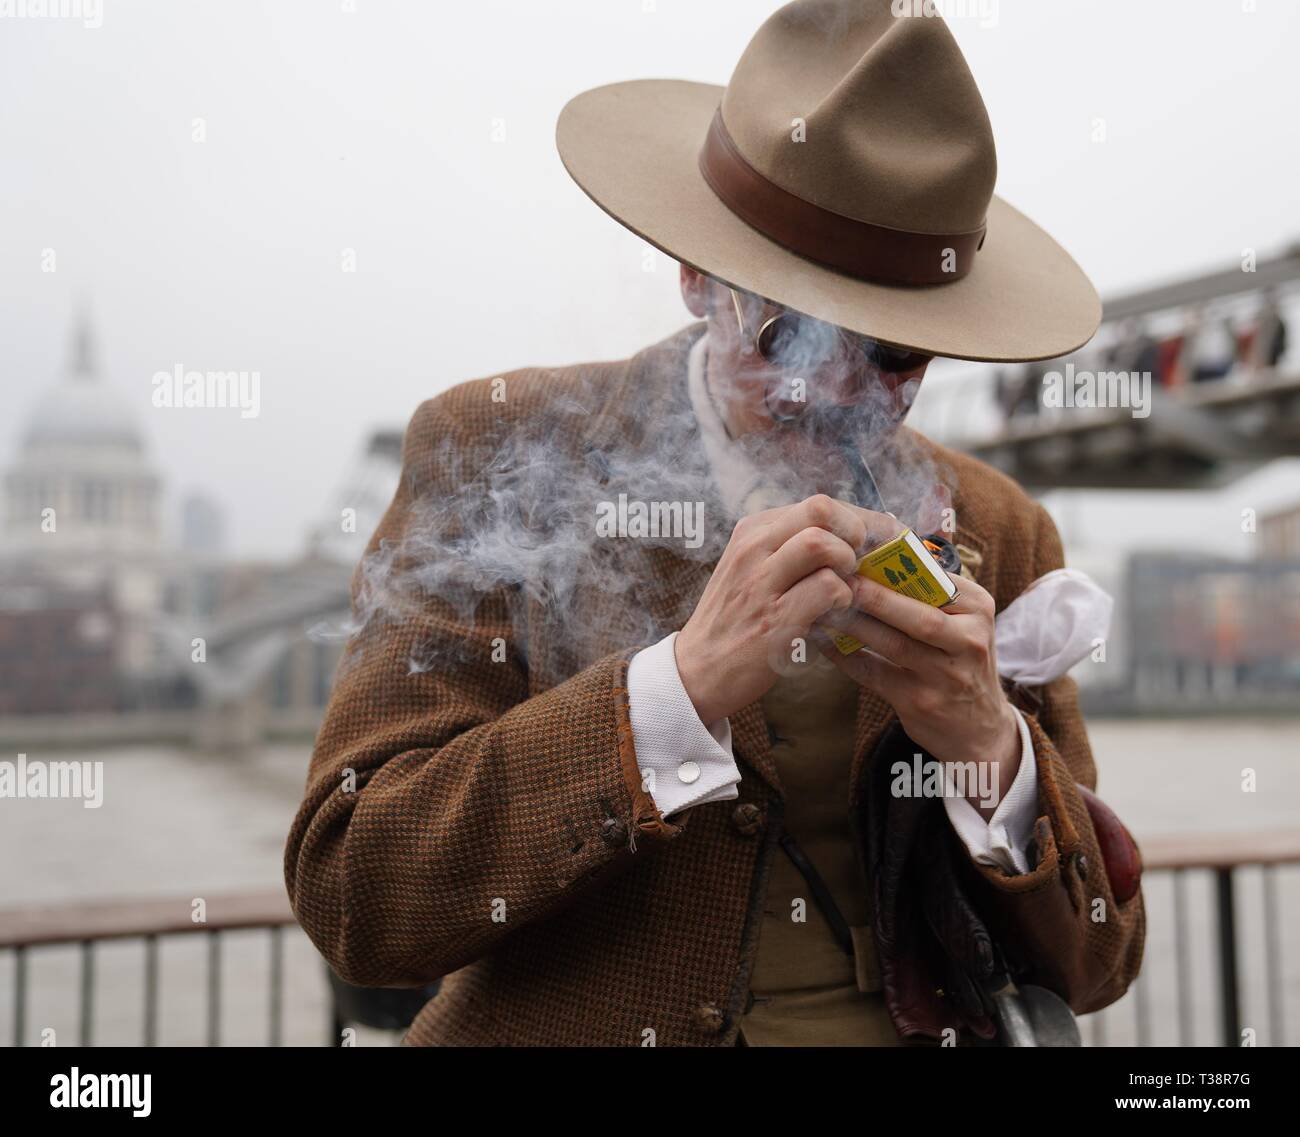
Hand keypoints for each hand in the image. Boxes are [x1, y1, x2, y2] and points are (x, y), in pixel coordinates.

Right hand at [675, 495, 896, 724]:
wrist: (699, 670)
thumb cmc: (737, 619)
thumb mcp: (752, 570)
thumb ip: (790, 549)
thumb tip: (849, 537)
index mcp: (752, 533)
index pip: (817, 504)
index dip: (855, 520)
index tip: (870, 542)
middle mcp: (752, 550)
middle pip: (820, 509)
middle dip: (855, 532)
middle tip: (859, 562)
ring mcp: (761, 584)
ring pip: (822, 544)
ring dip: (847, 566)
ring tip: (845, 588)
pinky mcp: (774, 620)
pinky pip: (828, 589)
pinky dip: (844, 600)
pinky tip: (835, 614)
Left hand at [817, 572, 1020, 816]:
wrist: (980, 727)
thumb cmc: (959, 659)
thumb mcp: (963, 620)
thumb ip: (931, 589)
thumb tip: (880, 549)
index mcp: (978, 609)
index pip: (934, 580)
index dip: (894, 567)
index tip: (857, 553)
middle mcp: (969, 642)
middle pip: (915, 614)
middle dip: (872, 595)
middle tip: (836, 576)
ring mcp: (946, 676)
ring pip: (893, 644)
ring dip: (853, 623)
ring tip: (823, 604)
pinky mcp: (920, 702)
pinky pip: (874, 673)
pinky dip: (845, 656)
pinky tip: (822, 641)